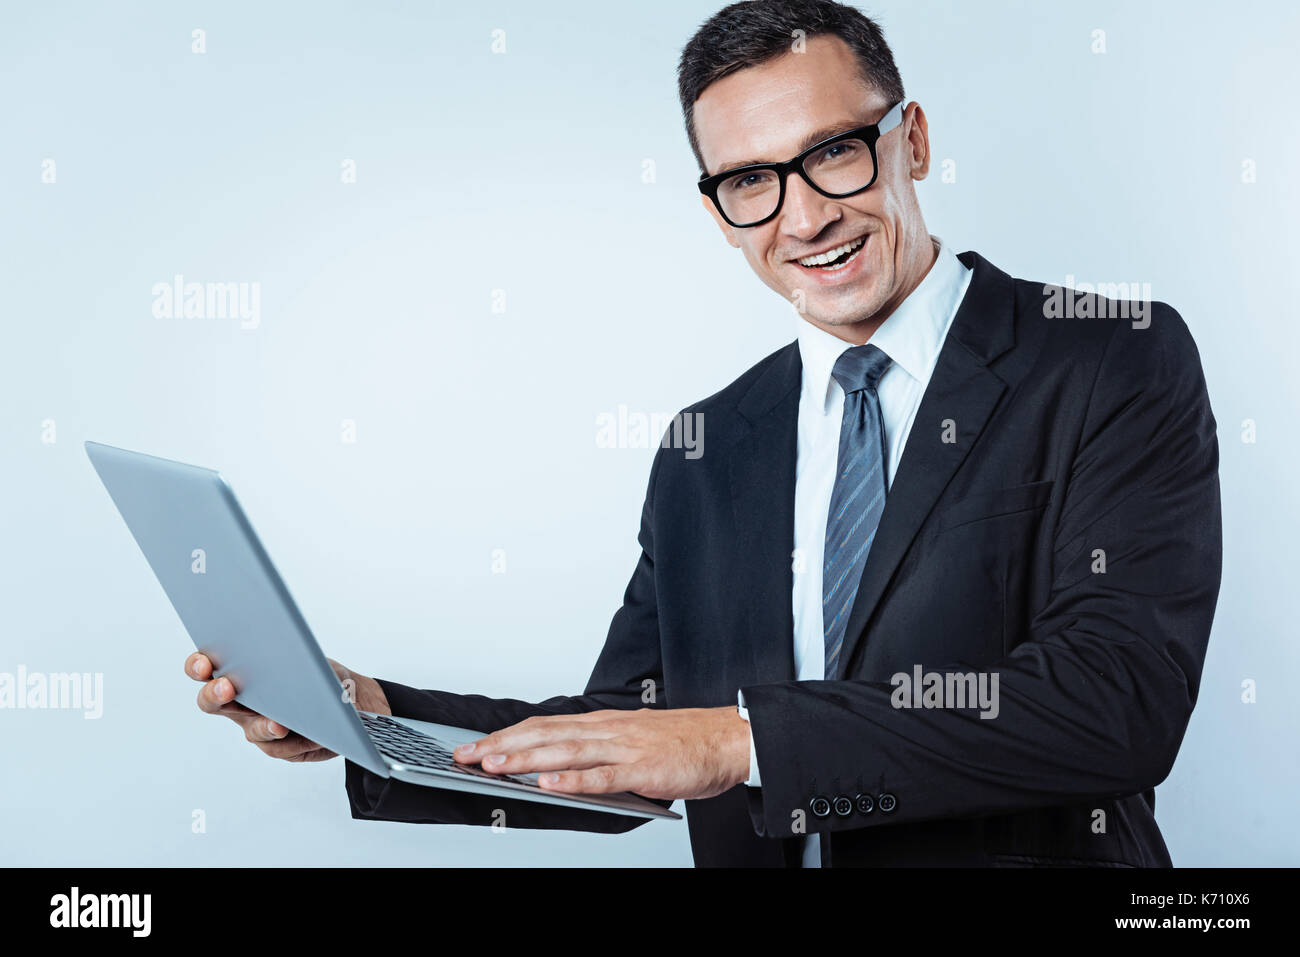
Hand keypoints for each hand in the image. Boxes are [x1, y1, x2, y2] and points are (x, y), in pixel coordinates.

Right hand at [186, 651, 389, 761]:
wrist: (347, 699)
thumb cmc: (319, 671)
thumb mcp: (308, 654)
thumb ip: (290, 653)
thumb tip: (286, 652)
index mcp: (239, 672)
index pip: (204, 666)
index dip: (198, 665)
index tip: (205, 664)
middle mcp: (239, 702)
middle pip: (212, 701)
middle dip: (216, 693)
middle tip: (228, 688)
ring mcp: (255, 726)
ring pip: (251, 731)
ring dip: (265, 726)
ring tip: (280, 724)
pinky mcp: (276, 747)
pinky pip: (280, 748)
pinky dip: (297, 741)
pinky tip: (313, 735)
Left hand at [452, 707, 750, 800]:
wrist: (729, 739)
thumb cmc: (685, 743)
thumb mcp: (633, 740)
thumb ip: (599, 751)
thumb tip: (562, 767)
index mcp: (603, 723)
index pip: (544, 725)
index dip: (507, 735)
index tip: (476, 745)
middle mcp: (608, 730)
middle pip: (545, 734)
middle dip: (502, 745)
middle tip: (466, 755)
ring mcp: (624, 748)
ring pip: (566, 751)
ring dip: (526, 759)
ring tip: (493, 765)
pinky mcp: (643, 769)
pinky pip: (602, 776)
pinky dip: (573, 780)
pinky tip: (548, 784)